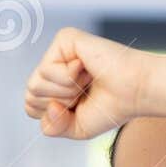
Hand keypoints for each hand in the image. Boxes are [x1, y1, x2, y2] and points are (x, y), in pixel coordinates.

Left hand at [24, 28, 155, 139]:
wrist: (135, 92)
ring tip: (87, 80)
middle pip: (30, 96)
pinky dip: (68, 79)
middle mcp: (54, 65)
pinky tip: (87, 68)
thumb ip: (51, 126)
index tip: (80, 106)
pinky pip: (46, 70)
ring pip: (35, 84)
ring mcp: (58, 51)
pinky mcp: (65, 38)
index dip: (55, 115)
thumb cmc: (112, 107)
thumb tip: (49, 105)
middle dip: (59, 104)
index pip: (30, 107)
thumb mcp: (75, 128)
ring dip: (65, 92)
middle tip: (85, 92)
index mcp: (54, 84)